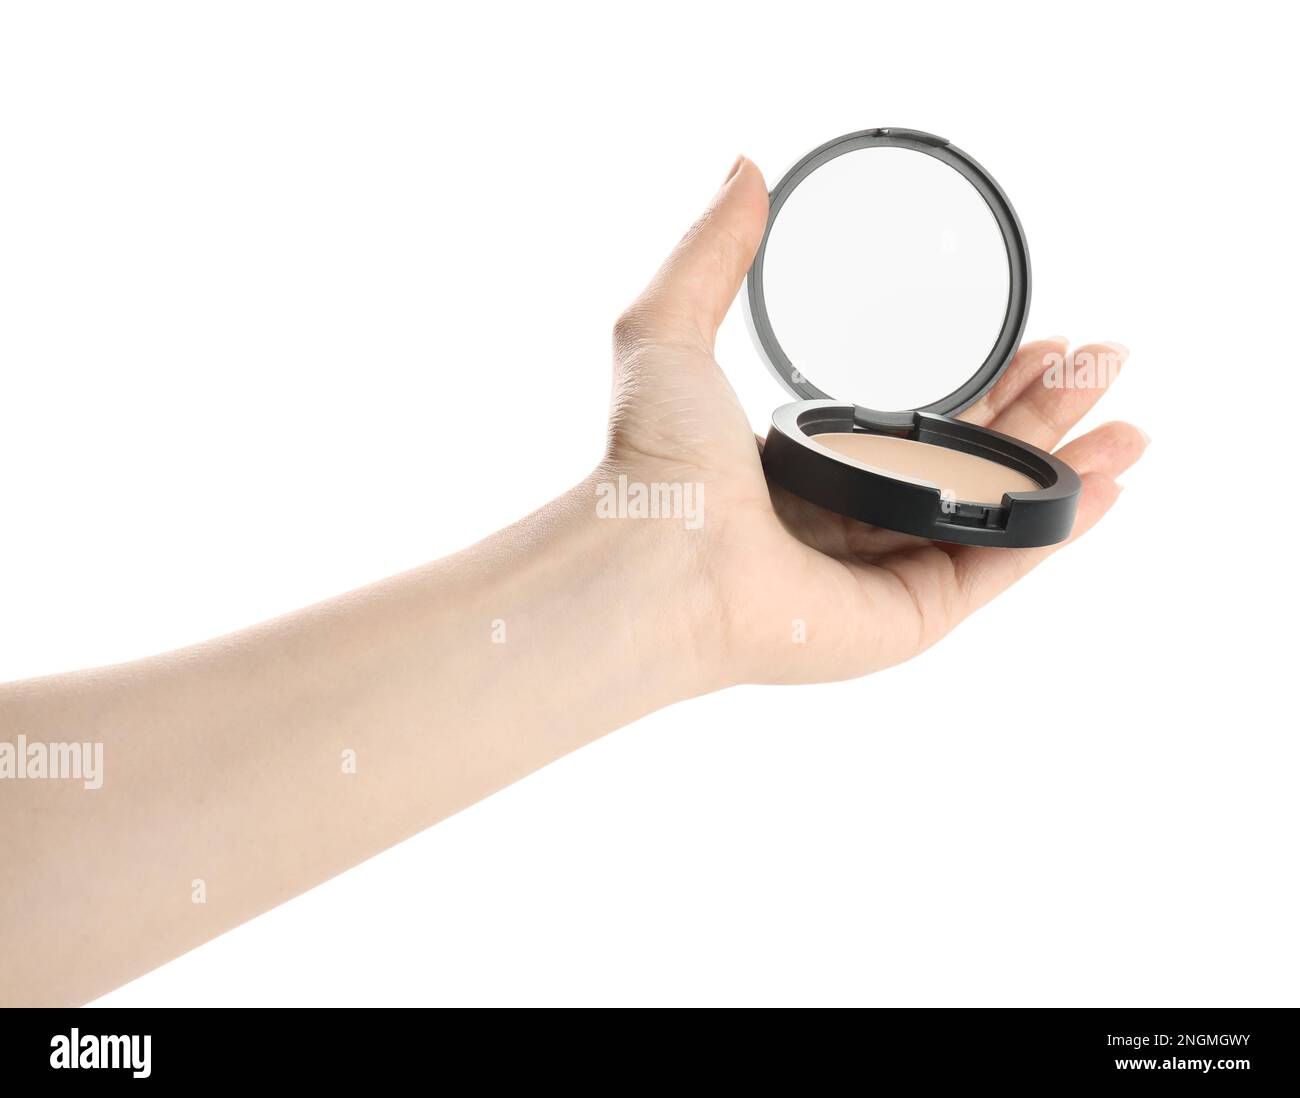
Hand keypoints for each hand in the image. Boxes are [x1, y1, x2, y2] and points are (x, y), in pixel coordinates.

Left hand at [602, 156, 1148, 685]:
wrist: (654, 562)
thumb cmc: (653, 463)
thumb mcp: (671, 326)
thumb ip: (712, 250)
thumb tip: (744, 168)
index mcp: (801, 467)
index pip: (915, 422)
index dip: (985, 385)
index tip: (1039, 344)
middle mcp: (846, 521)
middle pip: (968, 462)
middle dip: (1044, 415)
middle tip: (1102, 364)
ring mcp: (881, 572)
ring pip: (995, 514)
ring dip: (1067, 468)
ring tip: (1129, 421)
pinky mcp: (909, 617)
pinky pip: (999, 568)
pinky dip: (1057, 532)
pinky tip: (1107, 488)